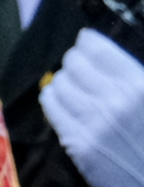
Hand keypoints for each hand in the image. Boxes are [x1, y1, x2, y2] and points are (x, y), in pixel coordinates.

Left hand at [39, 28, 143, 186]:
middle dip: (74, 61)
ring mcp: (94, 123)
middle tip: (76, 64)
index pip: (98, 50)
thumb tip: (104, 56)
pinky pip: (53, 110)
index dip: (86, 42)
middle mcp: (114, 100)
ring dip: (62, 80)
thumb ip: (134, 77)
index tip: (84, 41)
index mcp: (139, 84)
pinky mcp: (80, 145)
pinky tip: (55, 98)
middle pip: (74, 65)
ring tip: (67, 82)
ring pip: (59, 85)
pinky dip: (52, 99)